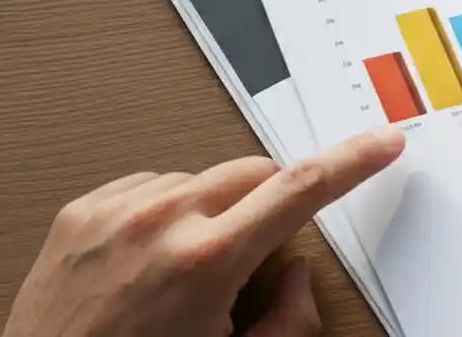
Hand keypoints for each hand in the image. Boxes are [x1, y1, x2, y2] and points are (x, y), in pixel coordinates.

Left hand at [2, 126, 404, 336]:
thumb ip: (288, 321)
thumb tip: (294, 270)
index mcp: (206, 261)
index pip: (300, 191)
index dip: (351, 162)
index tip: (381, 142)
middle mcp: (160, 222)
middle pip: (254, 173)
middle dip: (272, 202)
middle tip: (254, 260)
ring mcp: (115, 210)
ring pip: (200, 180)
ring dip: (212, 212)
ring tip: (185, 274)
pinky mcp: (80, 210)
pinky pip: (149, 187)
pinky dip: (165, 213)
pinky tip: (151, 261)